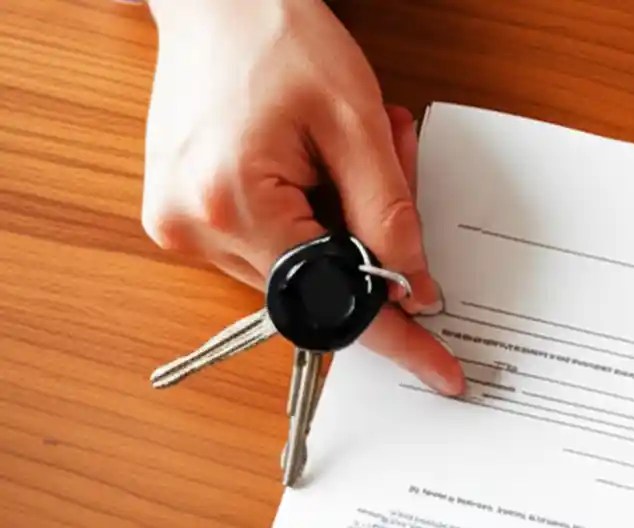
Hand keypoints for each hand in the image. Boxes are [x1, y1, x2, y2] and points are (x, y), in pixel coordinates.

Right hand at [140, 0, 463, 393]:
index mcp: (234, 205)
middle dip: (372, 239)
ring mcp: (180, 227)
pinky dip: (313, 213)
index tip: (441, 370)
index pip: (334, 304)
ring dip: (343, 220)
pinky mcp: (182, 216)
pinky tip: (319, 158)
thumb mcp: (358, 124)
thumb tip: (416, 292)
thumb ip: (392, 218)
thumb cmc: (280, 39)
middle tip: (394, 157)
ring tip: (346, 146)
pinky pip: (269, 244)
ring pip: (298, 265)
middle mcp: (194, 230)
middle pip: (320, 282)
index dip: (396, 339)